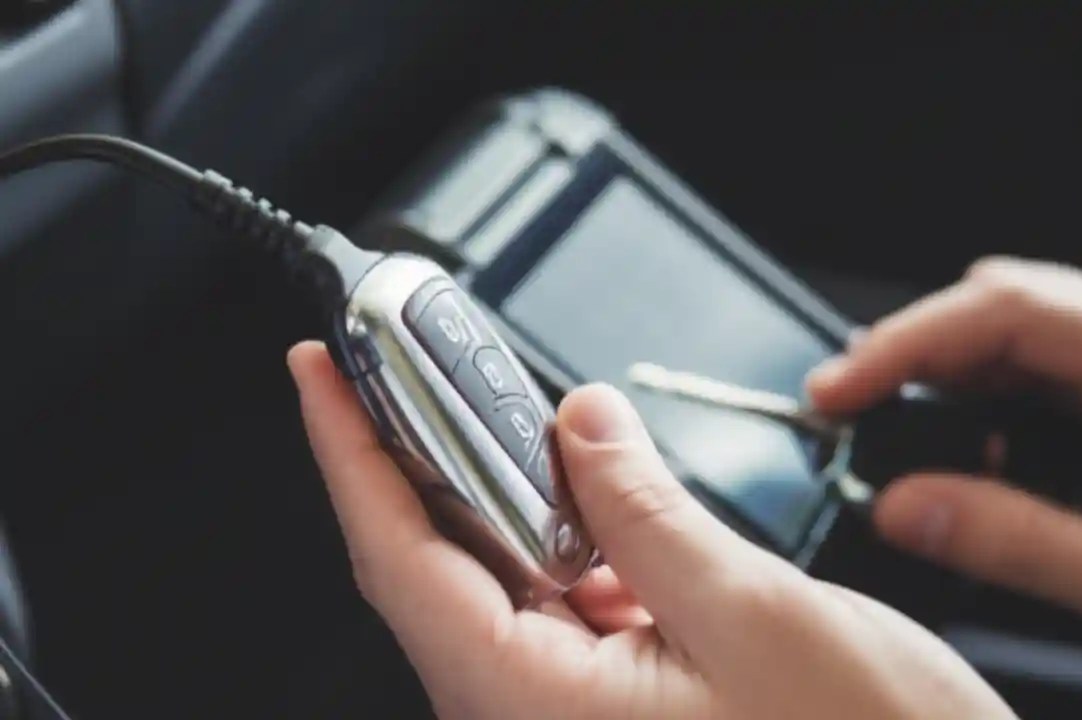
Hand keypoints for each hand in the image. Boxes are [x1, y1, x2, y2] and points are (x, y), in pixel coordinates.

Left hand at [287, 342, 1014, 719]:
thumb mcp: (753, 613)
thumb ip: (647, 511)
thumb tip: (581, 424)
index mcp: (538, 708)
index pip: (400, 564)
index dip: (350, 456)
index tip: (322, 373)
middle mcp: (534, 717)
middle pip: (439, 563)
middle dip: (428, 450)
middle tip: (417, 358)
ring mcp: (572, 713)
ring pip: (504, 576)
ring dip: (511, 489)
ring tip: (515, 410)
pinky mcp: (615, 701)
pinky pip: (561, 600)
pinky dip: (573, 533)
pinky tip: (595, 486)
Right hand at [806, 256, 1081, 676]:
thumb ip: (1015, 542)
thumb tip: (901, 508)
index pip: (1001, 311)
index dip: (903, 343)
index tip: (836, 390)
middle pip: (992, 305)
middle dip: (906, 354)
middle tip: (842, 414)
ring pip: (1005, 331)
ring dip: (939, 376)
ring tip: (890, 437)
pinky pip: (1031, 364)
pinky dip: (978, 398)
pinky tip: (963, 449)